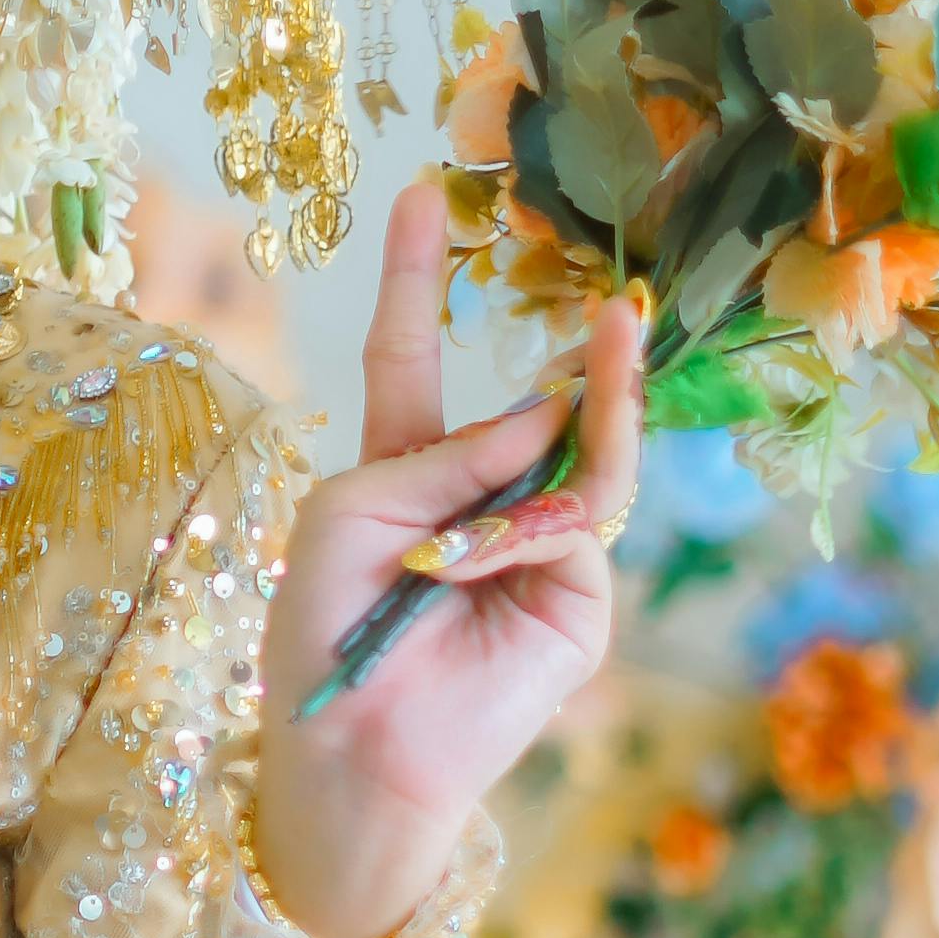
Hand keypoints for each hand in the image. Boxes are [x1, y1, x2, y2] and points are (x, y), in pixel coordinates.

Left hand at [249, 175, 640, 937]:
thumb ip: (438, 454)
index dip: (415, 280)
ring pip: (586, 464)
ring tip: (603, 354)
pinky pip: (577, 530)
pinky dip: (530, 526)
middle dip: (584, 361)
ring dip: (578, 420)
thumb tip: (545, 413)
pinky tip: (480, 550)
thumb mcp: (352, 514)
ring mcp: (538, 552)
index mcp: (403, 469)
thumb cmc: (324, 626)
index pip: (413, 355)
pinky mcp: (577, 604)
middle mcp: (480, 500)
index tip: (420, 193)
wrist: (352, 744)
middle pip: (543, 409)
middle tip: (614, 304)